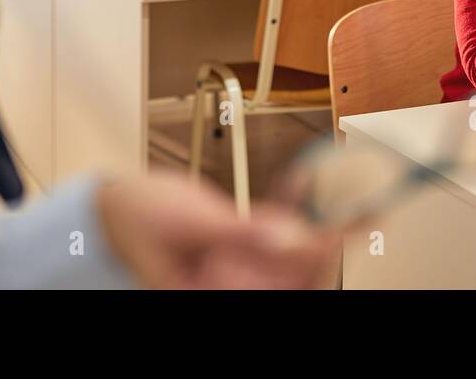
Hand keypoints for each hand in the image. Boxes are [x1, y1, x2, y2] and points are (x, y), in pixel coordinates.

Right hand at [96, 171, 338, 288]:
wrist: (111, 204)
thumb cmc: (135, 217)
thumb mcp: (188, 223)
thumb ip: (238, 234)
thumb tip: (289, 238)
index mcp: (212, 293)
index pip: (279, 286)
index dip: (316, 261)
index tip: (343, 234)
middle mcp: (230, 285)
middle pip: (293, 272)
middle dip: (326, 244)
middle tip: (364, 216)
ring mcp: (235, 265)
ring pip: (289, 251)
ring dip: (315, 223)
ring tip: (346, 199)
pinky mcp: (236, 243)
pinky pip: (271, 229)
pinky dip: (289, 205)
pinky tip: (303, 181)